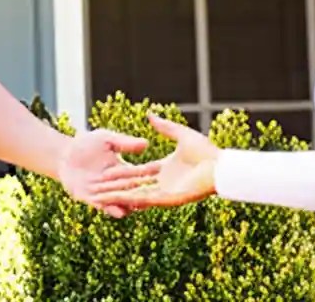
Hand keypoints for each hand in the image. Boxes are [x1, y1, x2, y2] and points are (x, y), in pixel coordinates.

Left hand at [56, 128, 152, 218]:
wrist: (63, 155)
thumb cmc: (86, 143)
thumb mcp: (106, 139)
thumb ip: (124, 142)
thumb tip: (146, 143)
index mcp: (124, 170)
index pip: (140, 173)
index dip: (150, 174)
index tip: (162, 173)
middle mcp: (117, 184)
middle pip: (133, 190)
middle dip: (144, 192)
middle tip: (157, 196)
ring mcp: (105, 193)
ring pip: (122, 201)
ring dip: (130, 203)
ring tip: (140, 205)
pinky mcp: (93, 200)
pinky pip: (105, 207)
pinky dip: (113, 209)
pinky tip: (120, 210)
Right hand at [88, 115, 221, 208]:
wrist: (220, 167)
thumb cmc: (206, 151)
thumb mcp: (181, 134)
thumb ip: (165, 127)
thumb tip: (150, 116)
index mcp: (163, 169)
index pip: (136, 171)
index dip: (120, 171)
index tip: (103, 170)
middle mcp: (161, 182)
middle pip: (132, 184)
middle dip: (113, 186)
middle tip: (93, 185)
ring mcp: (164, 192)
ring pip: (134, 194)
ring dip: (117, 195)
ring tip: (98, 196)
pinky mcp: (168, 199)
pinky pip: (144, 200)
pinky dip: (129, 200)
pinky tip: (115, 198)